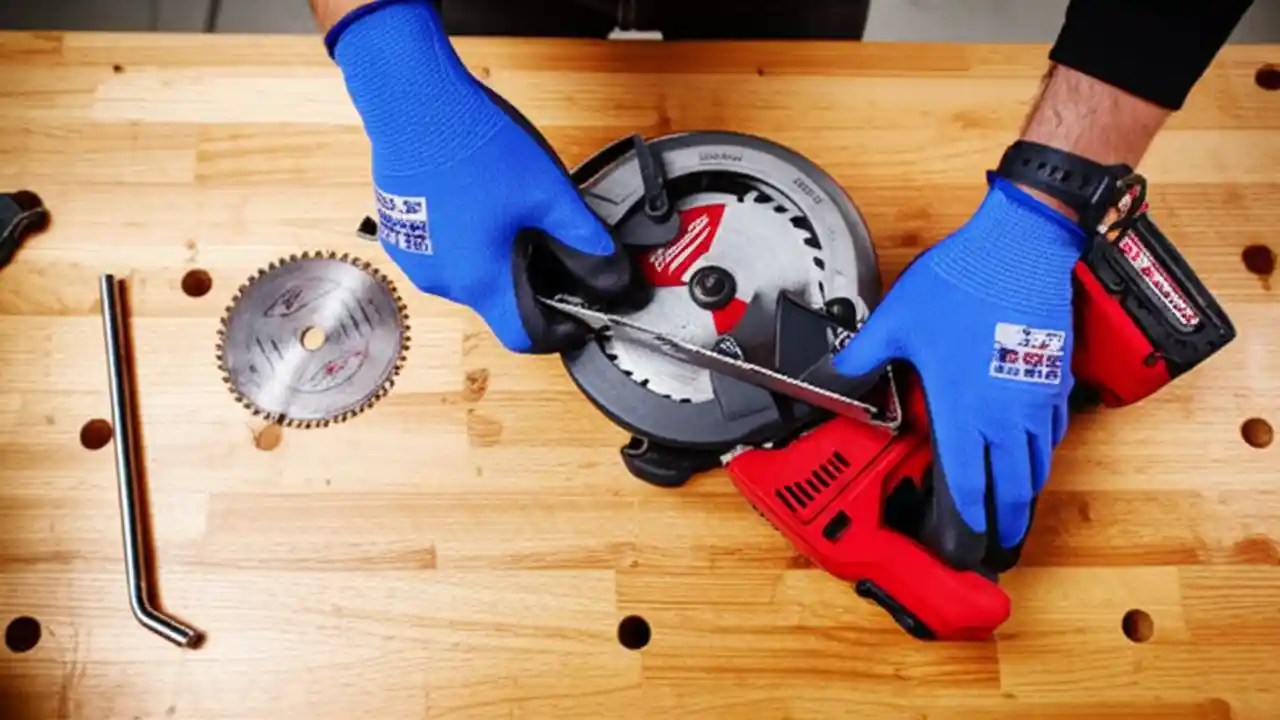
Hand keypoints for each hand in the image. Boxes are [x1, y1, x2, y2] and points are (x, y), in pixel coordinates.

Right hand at [329, 0, 631, 351]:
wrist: (413, 101)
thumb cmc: (476, 144)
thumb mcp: (549, 194)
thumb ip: (586, 241)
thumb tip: (616, 276)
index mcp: (482, 279)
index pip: (525, 337)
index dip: (559, 334)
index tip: (579, 320)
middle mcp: (443, 281)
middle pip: (500, 303)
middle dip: (532, 284)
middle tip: (553, 245)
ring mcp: (417, 260)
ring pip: (472, 277)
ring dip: (499, 260)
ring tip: (516, 216)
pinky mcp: (401, 236)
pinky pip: (445, 255)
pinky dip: (469, 243)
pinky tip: (480, 204)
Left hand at [833, 178, 1085, 570]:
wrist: (1021, 247)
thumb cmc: (963, 280)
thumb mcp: (897, 320)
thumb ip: (864, 355)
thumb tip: (835, 374)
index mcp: (962, 407)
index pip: (965, 482)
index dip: (965, 517)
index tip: (964, 540)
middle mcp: (1004, 414)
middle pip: (1011, 486)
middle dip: (1005, 521)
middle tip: (998, 543)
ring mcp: (1034, 399)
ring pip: (1037, 464)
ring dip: (1026, 492)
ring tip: (1016, 511)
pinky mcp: (1054, 379)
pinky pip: (1052, 432)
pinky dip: (1043, 453)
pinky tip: (1034, 454)